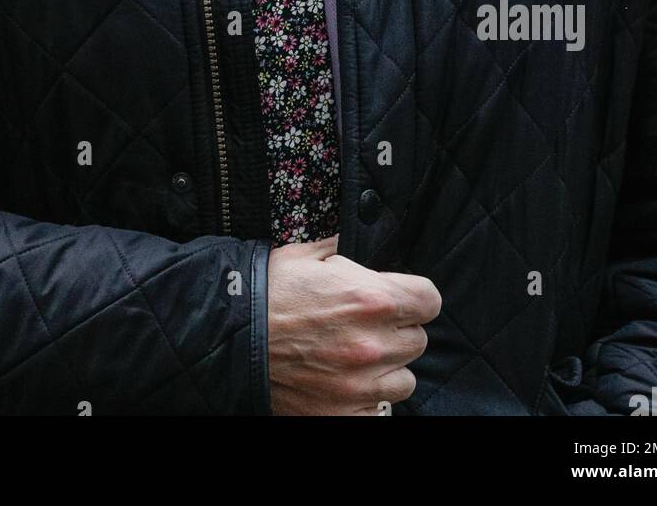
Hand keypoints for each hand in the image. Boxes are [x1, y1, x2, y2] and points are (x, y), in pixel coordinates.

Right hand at [267, 233, 440, 415]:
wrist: (227, 337)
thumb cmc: (267, 292)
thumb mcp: (307, 254)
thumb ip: (344, 251)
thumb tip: (360, 242)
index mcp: (371, 298)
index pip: (430, 300)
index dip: (415, 298)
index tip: (402, 300)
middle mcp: (373, 344)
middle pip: (417, 339)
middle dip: (396, 330)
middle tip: (366, 326)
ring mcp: (360, 386)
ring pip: (404, 379)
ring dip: (386, 367)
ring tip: (357, 356)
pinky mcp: (344, 415)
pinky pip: (378, 410)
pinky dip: (365, 398)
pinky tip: (343, 381)